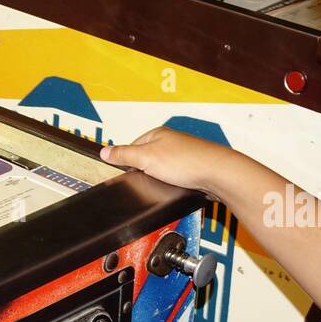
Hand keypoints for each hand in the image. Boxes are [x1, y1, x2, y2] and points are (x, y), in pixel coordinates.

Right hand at [100, 126, 247, 202]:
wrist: (216, 173)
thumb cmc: (186, 162)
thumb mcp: (146, 158)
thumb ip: (123, 155)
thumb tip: (104, 151)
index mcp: (157, 134)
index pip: (132, 147)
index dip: (128, 162)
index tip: (128, 172)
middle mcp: (170, 142)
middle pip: (146, 159)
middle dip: (144, 172)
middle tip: (146, 179)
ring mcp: (182, 154)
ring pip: (160, 170)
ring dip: (159, 179)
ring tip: (163, 183)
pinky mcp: (191, 168)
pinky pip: (174, 177)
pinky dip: (172, 183)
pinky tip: (174, 187)